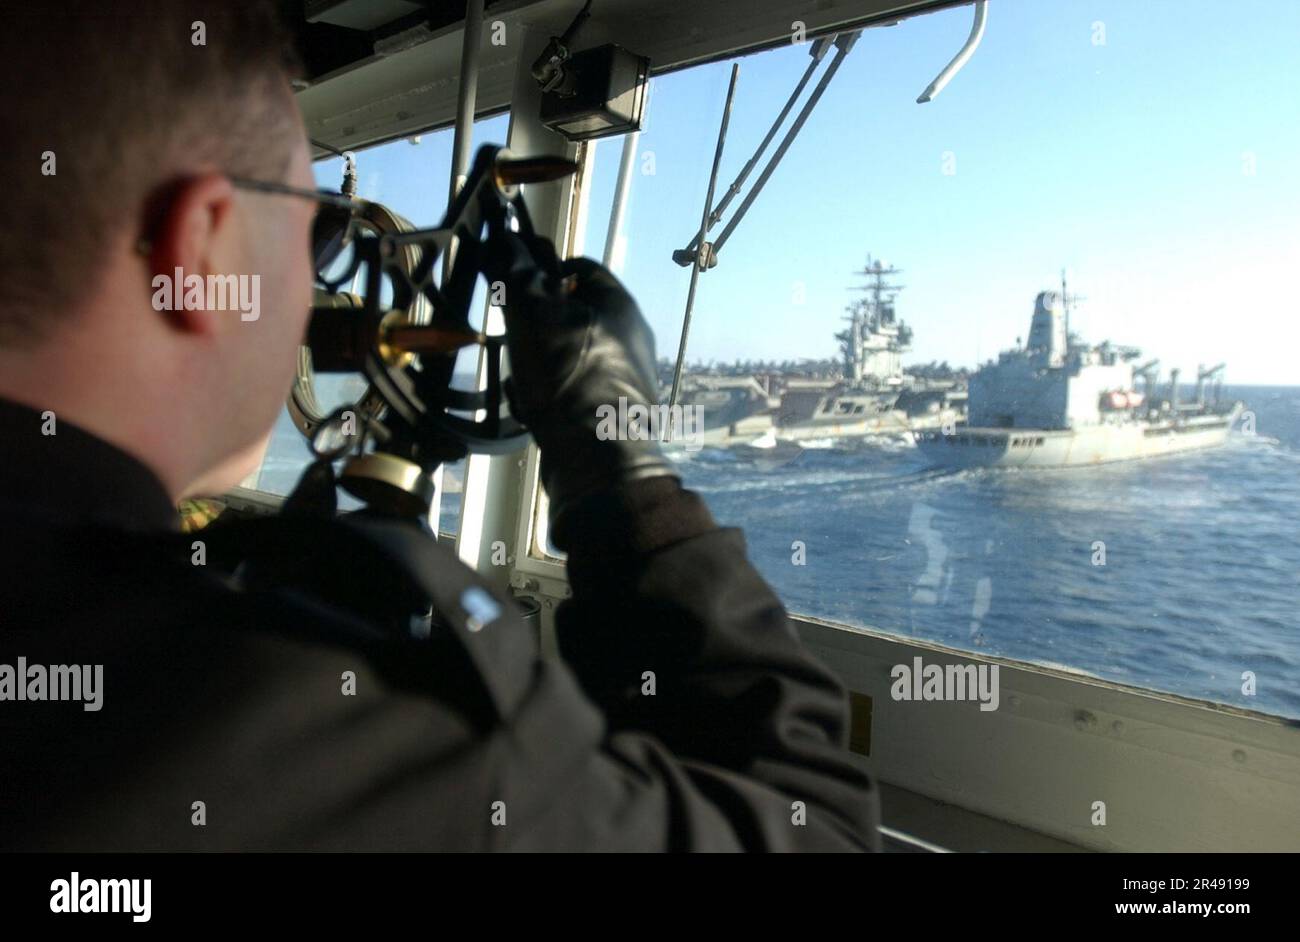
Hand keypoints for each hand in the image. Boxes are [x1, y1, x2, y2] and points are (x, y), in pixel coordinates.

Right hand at [489, 231, 676, 544]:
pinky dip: (547, 398)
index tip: (514, 283)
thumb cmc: (569, 377)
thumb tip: (504, 237)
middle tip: (513, 335)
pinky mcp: (613, 414)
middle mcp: (629, 338)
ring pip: (565, 356)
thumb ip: (516, 273)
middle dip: (534, 324)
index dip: (543, 268)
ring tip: (522, 381)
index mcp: (619, 304)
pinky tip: (533, 410)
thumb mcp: (533, 313)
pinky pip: (570, 393)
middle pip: (570, 313)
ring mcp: (624, 378)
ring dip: (536, 366)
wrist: (599, 460)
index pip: (579, 267)